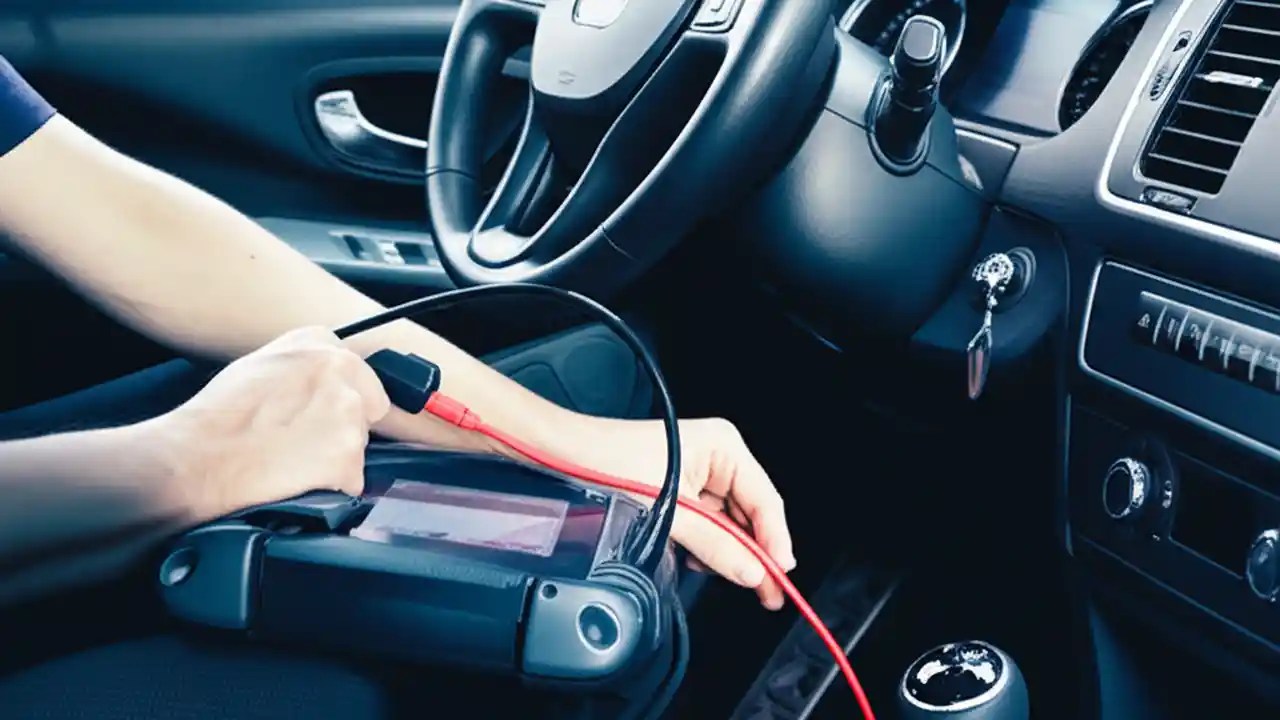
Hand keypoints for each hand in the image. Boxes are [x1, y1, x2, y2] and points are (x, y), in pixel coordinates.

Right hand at [157, 327, 390, 519]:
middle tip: (300, 441)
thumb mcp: (262, 361)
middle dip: (342, 427)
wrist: (198, 458)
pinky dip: (331, 487)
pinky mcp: (348, 460)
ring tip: (290, 461)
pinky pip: (352, 480)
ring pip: (358, 445)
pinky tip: (296, 481)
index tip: (315, 413)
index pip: (360, 376)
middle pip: (366, 410)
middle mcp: (343, 374)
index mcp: (322, 345)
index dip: (339, 399)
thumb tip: (330, 376)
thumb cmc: (220, 414)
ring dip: (335, 458)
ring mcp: (349, 418)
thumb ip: (305, 362)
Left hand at [573, 417, 795, 609]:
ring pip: (729, 522)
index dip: (775, 543)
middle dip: (751, 552)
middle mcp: (717, 455)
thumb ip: (715, 545)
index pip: (766, 501)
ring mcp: (699, 471)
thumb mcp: (670, 511)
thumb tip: (751, 573)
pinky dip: (705, 544)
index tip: (780, 579)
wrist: (564, 456)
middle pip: (751, 514)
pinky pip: (707, 522)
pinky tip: (694, 558)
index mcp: (724, 447)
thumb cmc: (608, 463)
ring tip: (716, 571)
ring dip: (725, 550)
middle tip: (764, 594)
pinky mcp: (681, 487)